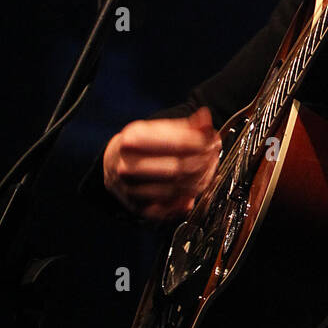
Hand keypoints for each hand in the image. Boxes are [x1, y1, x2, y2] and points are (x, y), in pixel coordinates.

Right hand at [102, 105, 221, 222]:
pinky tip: (192, 189)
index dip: (203, 144)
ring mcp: (131, 189)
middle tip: (213, 157)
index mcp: (133, 140)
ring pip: (178, 189)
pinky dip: (186, 200)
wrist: (114, 164)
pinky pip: (170, 209)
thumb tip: (205, 118)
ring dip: (199, 181)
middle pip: (180, 168)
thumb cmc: (141, 145)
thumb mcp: (161, 128)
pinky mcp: (138, 207)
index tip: (213, 142)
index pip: (178, 144)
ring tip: (206, 171)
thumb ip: (187, 126)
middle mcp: (128, 166)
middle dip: (204, 163)